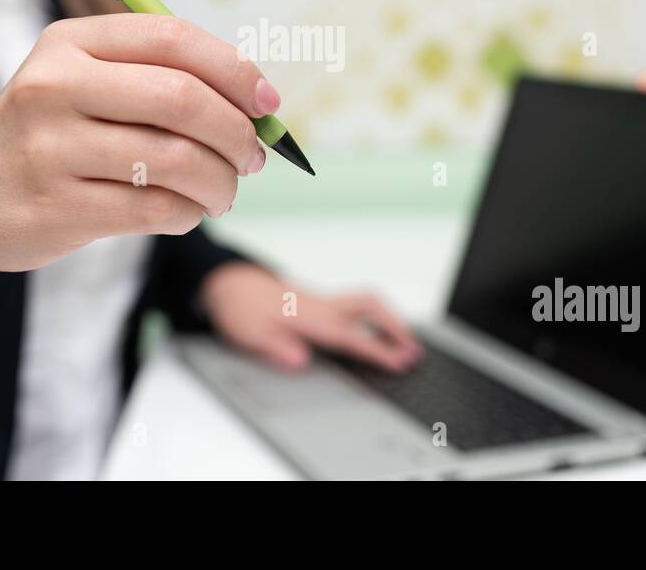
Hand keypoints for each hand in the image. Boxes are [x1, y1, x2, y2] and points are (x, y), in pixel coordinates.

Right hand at [0, 14, 280, 274]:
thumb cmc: (52, 131)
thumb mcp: (86, 80)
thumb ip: (162, 78)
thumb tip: (259, 104)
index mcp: (71, 43)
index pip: (172, 39)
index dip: (234, 70)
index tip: (267, 103)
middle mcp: (55, 87)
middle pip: (181, 99)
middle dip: (237, 132)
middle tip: (252, 156)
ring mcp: (50, 149)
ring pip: (176, 160)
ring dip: (221, 181)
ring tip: (222, 190)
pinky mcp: (56, 209)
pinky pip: (155, 208)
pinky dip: (188, 212)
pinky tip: (185, 210)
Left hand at [199, 262, 423, 372]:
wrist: (229, 283)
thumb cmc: (240, 308)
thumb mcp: (250, 333)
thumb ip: (276, 348)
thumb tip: (300, 362)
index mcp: (307, 316)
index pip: (350, 334)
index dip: (378, 349)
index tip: (401, 361)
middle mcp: (321, 304)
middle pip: (370, 306)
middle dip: (396, 326)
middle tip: (416, 350)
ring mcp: (323, 300)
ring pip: (367, 301)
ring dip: (390, 319)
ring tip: (407, 342)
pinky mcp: (321, 301)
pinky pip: (358, 304)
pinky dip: (377, 316)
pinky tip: (381, 330)